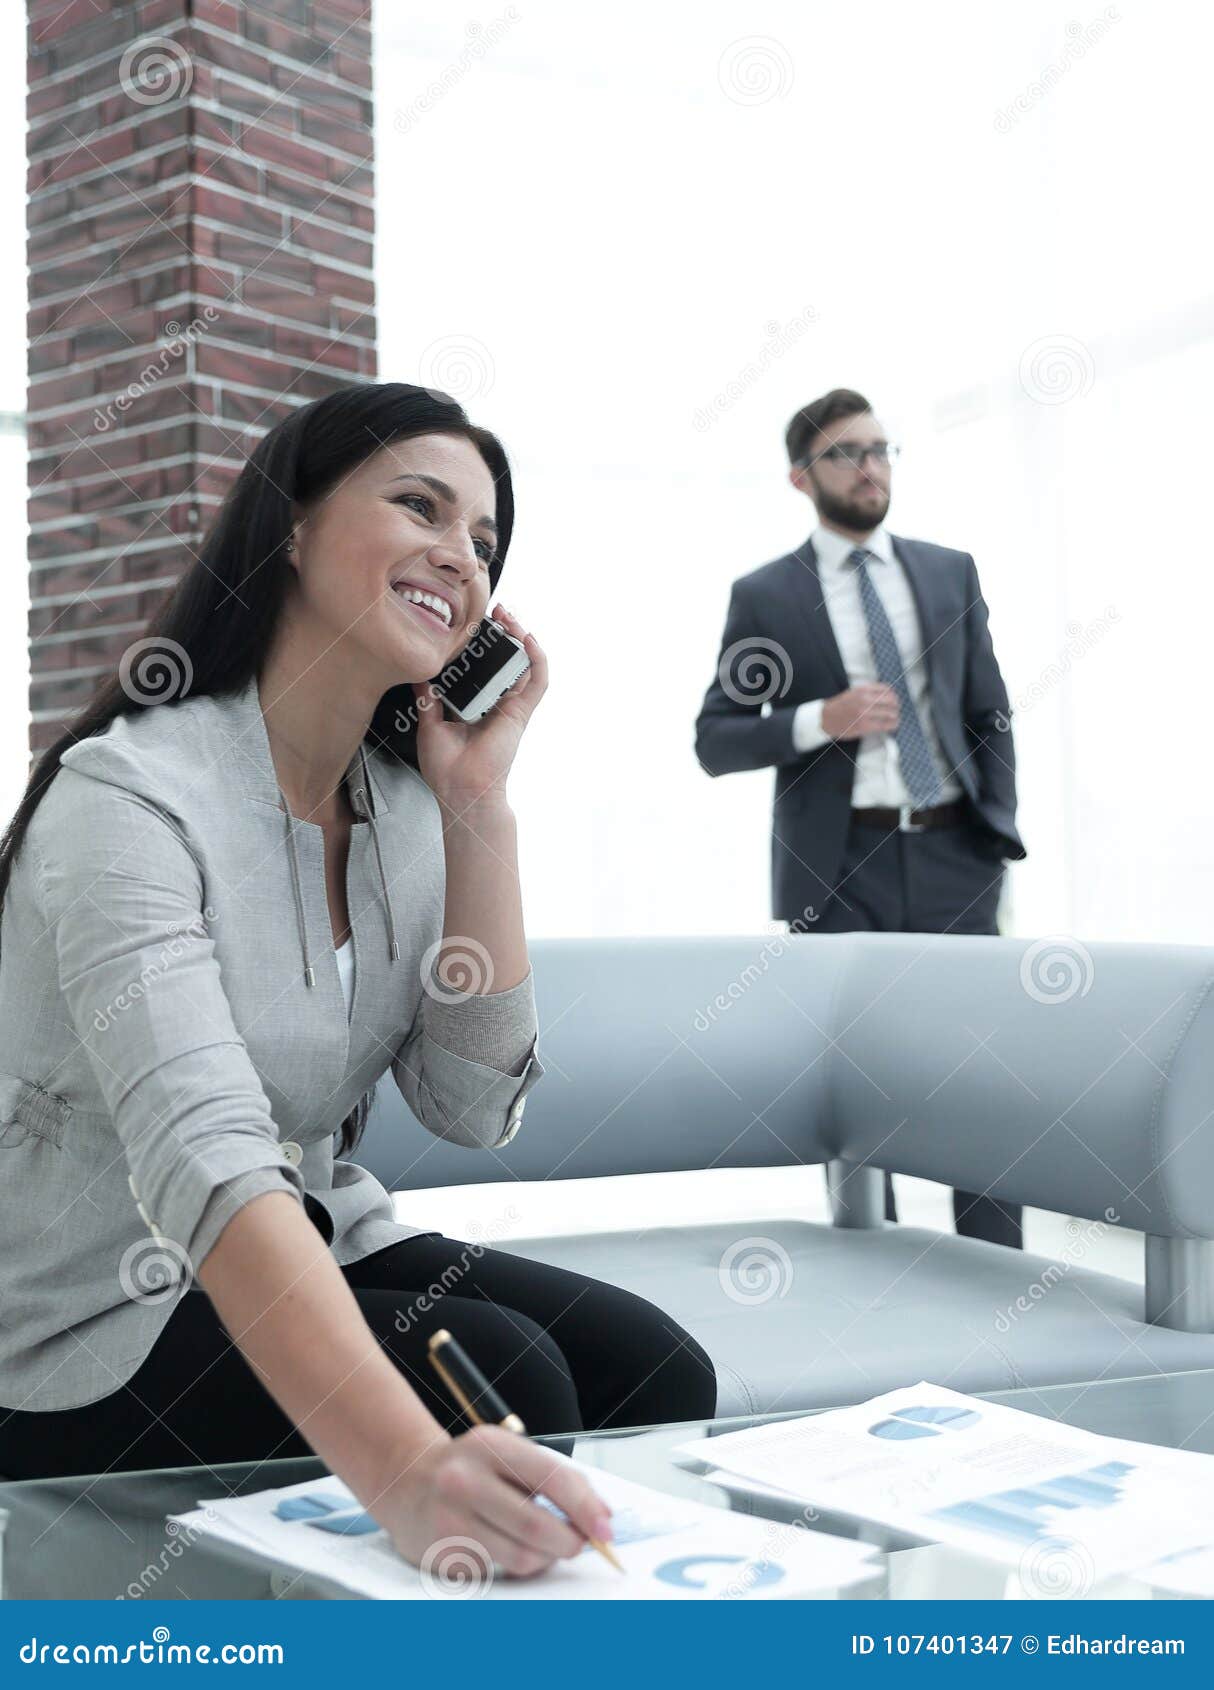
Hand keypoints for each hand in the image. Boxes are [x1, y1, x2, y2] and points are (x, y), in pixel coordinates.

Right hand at [376, 1423, 613, 1578]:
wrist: (404, 1481)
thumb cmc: (468, 1469)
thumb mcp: (505, 1454)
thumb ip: (550, 1477)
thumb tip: (599, 1515)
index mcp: (491, 1446)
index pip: (552, 1477)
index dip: (586, 1507)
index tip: (606, 1529)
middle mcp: (465, 1479)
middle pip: (536, 1526)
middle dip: (569, 1542)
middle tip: (579, 1545)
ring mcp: (450, 1519)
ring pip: (519, 1557)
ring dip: (545, 1559)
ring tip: (544, 1548)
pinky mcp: (443, 1553)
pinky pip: (497, 1571)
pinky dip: (513, 1566)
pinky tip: (504, 1548)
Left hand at [412, 603, 547, 810]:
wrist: (460, 790)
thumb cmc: (447, 768)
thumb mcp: (430, 724)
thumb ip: (427, 699)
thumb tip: (420, 675)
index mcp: (478, 706)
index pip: (485, 669)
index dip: (484, 646)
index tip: (472, 625)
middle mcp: (499, 704)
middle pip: (508, 661)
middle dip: (504, 633)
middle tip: (494, 611)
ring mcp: (512, 707)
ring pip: (525, 664)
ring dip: (521, 637)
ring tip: (509, 616)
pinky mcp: (521, 713)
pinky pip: (538, 680)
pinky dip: (537, 657)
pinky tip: (527, 638)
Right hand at [821, 683, 898, 740]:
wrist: (825, 718)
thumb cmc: (839, 706)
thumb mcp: (853, 692)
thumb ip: (868, 691)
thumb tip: (887, 693)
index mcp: (862, 690)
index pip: (886, 689)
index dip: (893, 695)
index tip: (894, 699)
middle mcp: (864, 700)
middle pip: (890, 701)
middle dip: (896, 705)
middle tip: (897, 709)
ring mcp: (864, 713)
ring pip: (889, 713)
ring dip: (895, 716)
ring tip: (896, 718)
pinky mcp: (864, 726)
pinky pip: (884, 725)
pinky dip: (892, 725)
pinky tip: (893, 725)